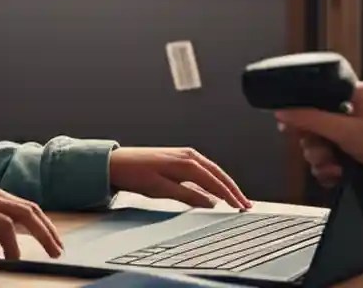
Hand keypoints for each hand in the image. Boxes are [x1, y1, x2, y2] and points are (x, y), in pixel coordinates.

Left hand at [108, 147, 251, 209]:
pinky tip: (216, 190)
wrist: (117, 162)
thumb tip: (210, 202)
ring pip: (212, 171)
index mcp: (186, 163)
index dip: (230, 196)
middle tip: (246, 205)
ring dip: (225, 185)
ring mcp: (184, 155)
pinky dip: (213, 180)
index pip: (215, 181)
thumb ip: (187, 195)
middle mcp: (188, 156)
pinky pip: (203, 170)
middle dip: (233, 190)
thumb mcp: (161, 189)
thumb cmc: (136, 174)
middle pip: (218, 174)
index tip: (241, 207)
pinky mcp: (179, 158)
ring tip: (236, 199)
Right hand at [275, 81, 362, 176]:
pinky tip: (337, 175)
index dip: (303, 116)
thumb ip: (311, 120)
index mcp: (358, 93)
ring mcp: (362, 131)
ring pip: (326, 142)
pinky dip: (333, 167)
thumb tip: (284, 112)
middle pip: (319, 124)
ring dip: (323, 159)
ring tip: (331, 168)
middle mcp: (359, 109)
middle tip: (320, 154)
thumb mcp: (345, 131)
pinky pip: (337, 155)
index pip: (318, 99)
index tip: (292, 130)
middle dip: (315, 144)